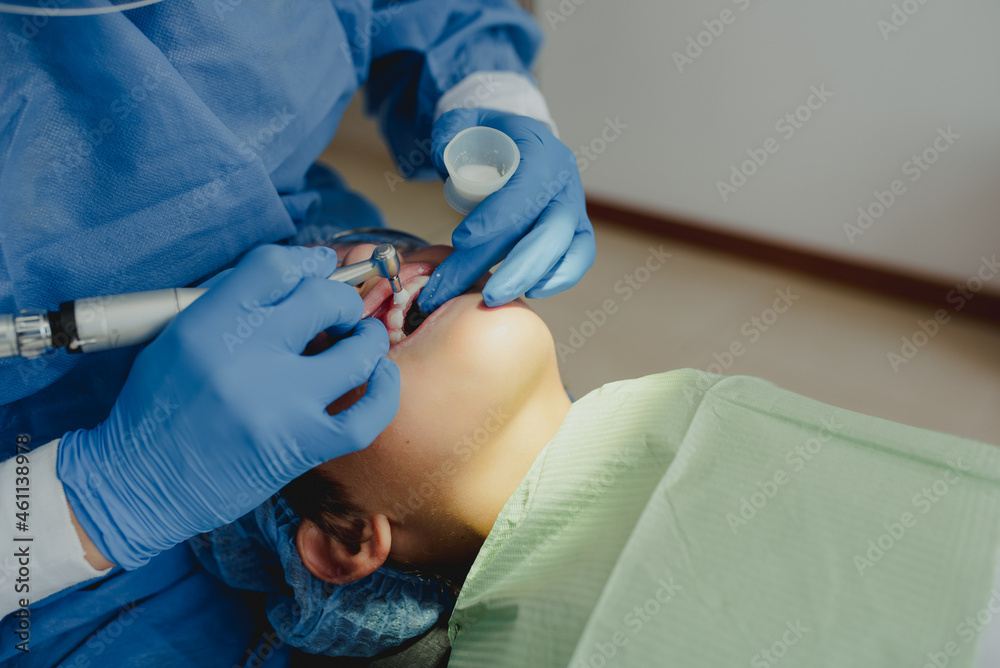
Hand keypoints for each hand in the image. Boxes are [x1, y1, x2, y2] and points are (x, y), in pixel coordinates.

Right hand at [57, 245, 399, 568]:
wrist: (139, 484)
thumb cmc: (156, 409)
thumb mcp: (175, 337)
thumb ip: (229, 301)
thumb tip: (296, 270)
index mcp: (208, 324)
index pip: (274, 265)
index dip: (306, 261)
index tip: (319, 268)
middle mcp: (246, 358)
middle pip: (323, 300)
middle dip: (340, 301)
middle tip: (340, 312)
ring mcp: (280, 405)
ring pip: (356, 353)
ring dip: (368, 340)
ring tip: (362, 340)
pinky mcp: (301, 446)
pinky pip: (367, 415)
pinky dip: (384, 392)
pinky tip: (381, 377)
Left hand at [417, 108, 595, 312]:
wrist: (514, 144)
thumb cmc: (488, 139)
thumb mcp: (464, 122)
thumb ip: (449, 132)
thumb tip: (442, 157)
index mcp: (540, 150)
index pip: (525, 188)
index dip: (496, 217)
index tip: (462, 241)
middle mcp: (563, 180)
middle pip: (551, 230)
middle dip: (518, 267)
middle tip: (484, 296)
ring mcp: (573, 206)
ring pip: (566, 248)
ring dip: (531, 278)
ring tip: (493, 300)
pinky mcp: (575, 229)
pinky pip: (578, 257)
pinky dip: (558, 279)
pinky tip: (528, 293)